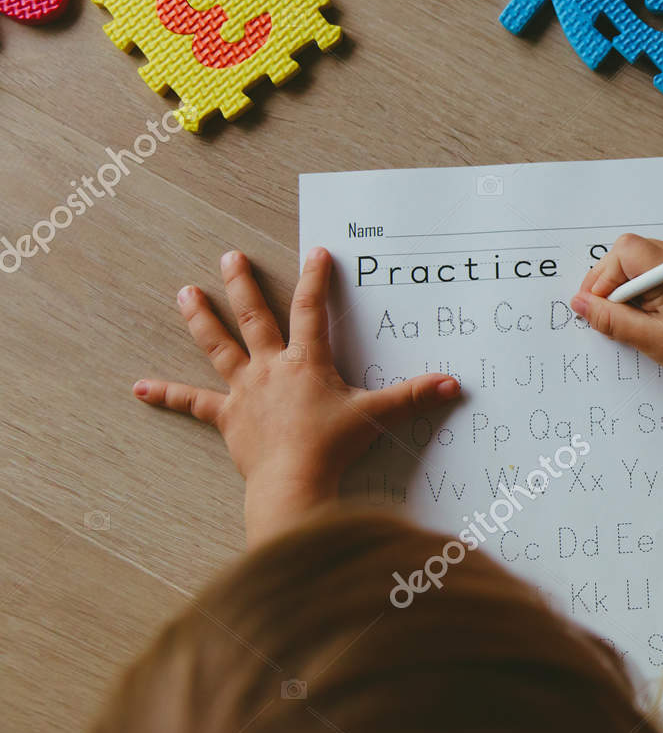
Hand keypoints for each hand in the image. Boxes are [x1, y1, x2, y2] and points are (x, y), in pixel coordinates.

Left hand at [134, 248, 459, 543]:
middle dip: (243, 285)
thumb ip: (413, 397)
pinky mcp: (226, 418)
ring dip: (201, 319)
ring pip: (218, 347)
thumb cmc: (333, 447)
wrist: (294, 481)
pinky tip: (139, 386)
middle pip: (254, 317)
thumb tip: (453, 384)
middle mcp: (271, 368)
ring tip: (185, 294)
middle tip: (230, 257)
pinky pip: (192, 404)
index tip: (317, 251)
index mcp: (306, 362)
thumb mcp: (376, 417)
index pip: (312, 310)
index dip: (317, 279)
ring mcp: (244, 392)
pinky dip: (166, 395)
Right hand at [570, 234, 662, 393]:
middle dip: (611, 280)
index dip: (603, 276)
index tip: (597, 304)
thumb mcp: (648, 339)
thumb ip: (611, 319)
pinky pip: (653, 265)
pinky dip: (641, 285)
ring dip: (626, 284)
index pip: (624, 252)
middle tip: (608, 312)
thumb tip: (581, 304)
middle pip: (629, 251)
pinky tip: (646, 310)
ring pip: (639, 257)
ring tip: (632, 316)